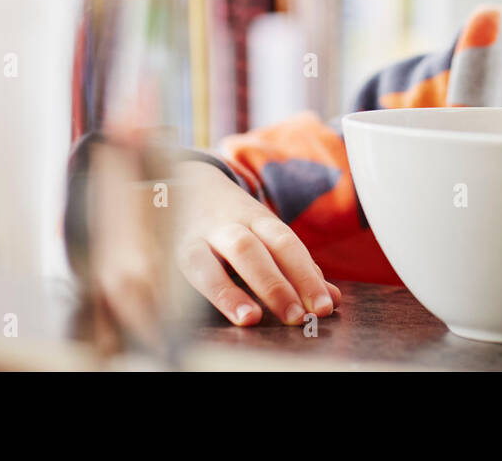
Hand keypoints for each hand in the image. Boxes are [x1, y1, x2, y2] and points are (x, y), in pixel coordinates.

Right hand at [170, 159, 341, 326]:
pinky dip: (190, 295)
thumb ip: (296, 267)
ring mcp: (196, 236)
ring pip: (208, 261)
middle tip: (298, 317)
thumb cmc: (232, 221)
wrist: (181, 182)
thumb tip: (333, 299)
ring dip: (230, 292)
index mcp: (257, 218)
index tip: (324, 306)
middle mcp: (227, 224)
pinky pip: (179, 272)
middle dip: (276, 285)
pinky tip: (201, 318)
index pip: (286, 244)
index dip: (306, 275)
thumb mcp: (265, 233)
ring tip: (251, 319)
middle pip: (252, 250)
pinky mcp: (169, 251)